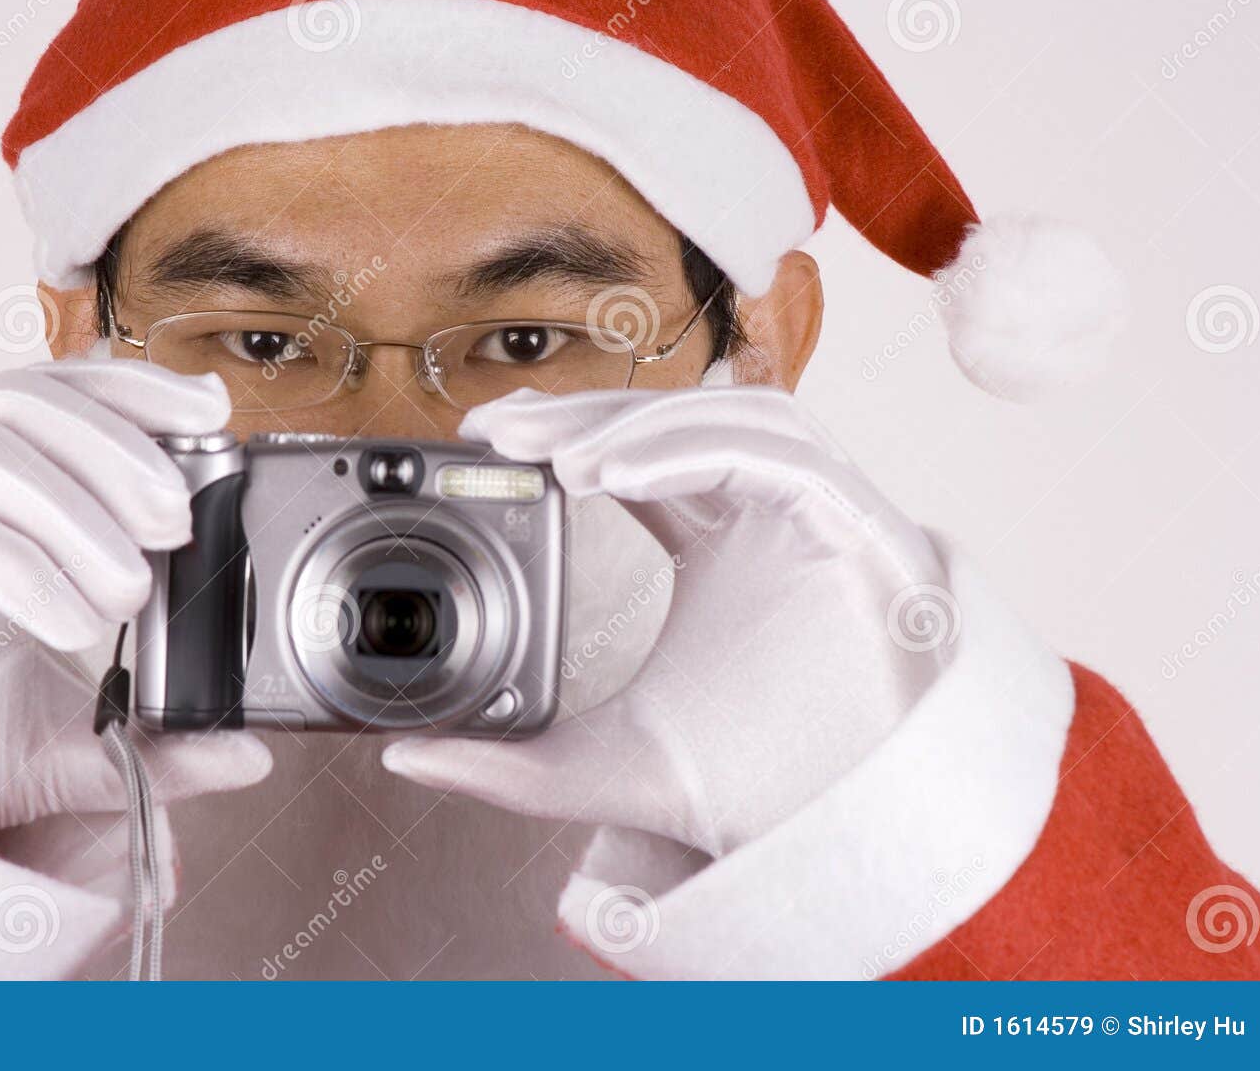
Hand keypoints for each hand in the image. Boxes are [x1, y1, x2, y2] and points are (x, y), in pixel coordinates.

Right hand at [0, 359, 270, 843]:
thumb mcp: (58, 734)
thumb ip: (152, 742)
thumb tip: (249, 754)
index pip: (54, 391)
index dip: (135, 386)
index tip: (212, 412)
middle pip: (19, 398)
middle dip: (116, 447)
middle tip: (179, 522)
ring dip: (74, 511)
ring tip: (129, 592)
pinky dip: (19, 568)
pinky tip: (68, 623)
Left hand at [383, 386, 951, 857]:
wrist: (829, 843)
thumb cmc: (744, 792)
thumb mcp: (598, 762)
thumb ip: (507, 762)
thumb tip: (405, 754)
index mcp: (713, 543)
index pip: (636, 456)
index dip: (568, 435)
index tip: (490, 441)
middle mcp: (764, 515)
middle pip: (674, 420)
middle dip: (586, 416)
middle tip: (500, 431)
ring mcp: (814, 512)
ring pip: (728, 417)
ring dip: (639, 424)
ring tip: (555, 461)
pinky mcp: (854, 521)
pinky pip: (774, 453)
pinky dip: (691, 449)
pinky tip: (613, 475)